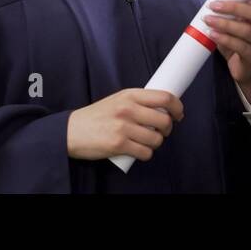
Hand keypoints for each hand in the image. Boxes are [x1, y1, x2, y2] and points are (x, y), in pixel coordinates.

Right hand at [67, 89, 183, 162]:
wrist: (71, 131)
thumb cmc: (96, 117)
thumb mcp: (116, 100)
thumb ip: (137, 102)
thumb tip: (163, 109)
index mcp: (129, 95)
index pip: (164, 97)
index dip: (177, 107)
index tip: (179, 114)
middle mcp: (127, 109)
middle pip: (164, 120)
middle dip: (168, 129)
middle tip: (161, 132)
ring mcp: (123, 127)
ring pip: (156, 139)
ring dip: (155, 143)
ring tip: (146, 142)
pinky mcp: (119, 145)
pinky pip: (145, 153)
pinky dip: (145, 154)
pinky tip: (138, 151)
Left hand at [205, 0, 250, 105]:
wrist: (243, 67)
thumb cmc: (238, 39)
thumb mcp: (230, 20)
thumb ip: (223, 4)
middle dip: (232, 7)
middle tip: (213, 5)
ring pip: (246, 30)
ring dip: (224, 24)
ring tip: (208, 20)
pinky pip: (240, 46)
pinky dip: (225, 39)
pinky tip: (213, 35)